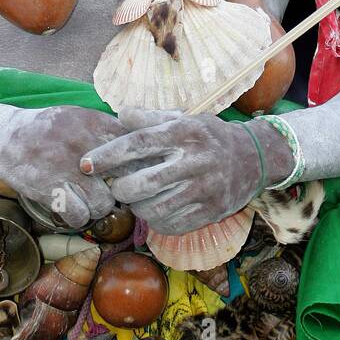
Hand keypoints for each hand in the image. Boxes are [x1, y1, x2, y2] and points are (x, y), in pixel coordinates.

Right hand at [0, 105, 128, 228]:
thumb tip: (142, 144)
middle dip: (122, 189)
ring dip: (98, 206)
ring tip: (88, 198)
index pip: (135, 149)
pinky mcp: (50, 189)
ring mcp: (67, 168)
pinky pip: (80, 216)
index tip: (136, 174)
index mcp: (96, 123)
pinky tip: (71, 206)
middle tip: (113, 191)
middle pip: (124, 179)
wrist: (5, 135)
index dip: (139, 166)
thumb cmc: (48, 128)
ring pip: (103, 203)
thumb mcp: (80, 116)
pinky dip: (78, 216)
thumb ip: (109, 129)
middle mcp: (85, 144)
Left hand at [79, 108, 293, 234]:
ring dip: (136, 207)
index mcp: (184, 133)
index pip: (137, 143)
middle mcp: (194, 160)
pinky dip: (156, 221)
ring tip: (135, 199)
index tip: (84, 164)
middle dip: (120, 188)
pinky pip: (172, 225)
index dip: (108, 155)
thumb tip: (119, 115)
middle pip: (142, 182)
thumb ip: (151, 118)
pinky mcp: (211, 211)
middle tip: (116, 186)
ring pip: (154, 208)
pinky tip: (155, 211)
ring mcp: (204, 189)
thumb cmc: (210, 136)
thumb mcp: (185, 119)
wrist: (255, 157)